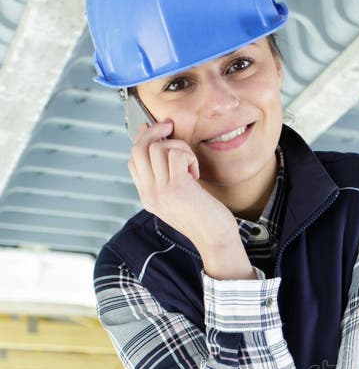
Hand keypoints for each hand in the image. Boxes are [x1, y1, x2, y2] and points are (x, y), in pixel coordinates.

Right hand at [128, 122, 252, 278]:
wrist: (216, 240)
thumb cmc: (203, 218)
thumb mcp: (177, 198)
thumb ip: (166, 177)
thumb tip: (162, 144)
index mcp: (148, 197)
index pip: (133, 160)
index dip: (144, 140)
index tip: (161, 133)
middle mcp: (150, 194)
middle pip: (138, 149)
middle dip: (154, 132)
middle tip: (170, 128)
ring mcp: (161, 191)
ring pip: (157, 148)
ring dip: (179, 147)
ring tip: (190, 164)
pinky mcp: (177, 188)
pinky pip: (176, 154)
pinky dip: (189, 156)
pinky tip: (196, 172)